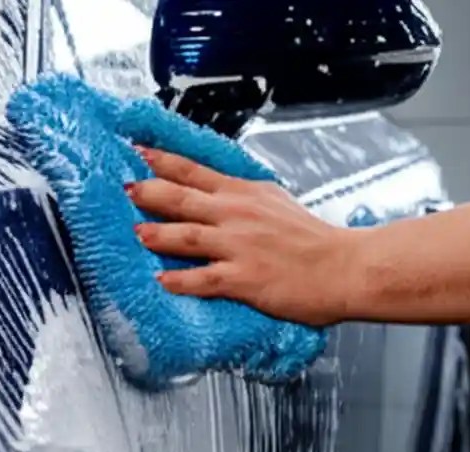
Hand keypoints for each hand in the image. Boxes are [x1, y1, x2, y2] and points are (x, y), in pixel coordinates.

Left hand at [127, 146, 364, 326]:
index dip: (162, 160)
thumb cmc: (313, 239)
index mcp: (244, 194)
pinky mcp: (243, 278)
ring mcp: (238, 246)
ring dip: (156, 234)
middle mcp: (236, 215)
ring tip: (136, 233)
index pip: (194, 171)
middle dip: (148, 192)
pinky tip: (161, 280)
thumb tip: (218, 192)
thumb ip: (244, 196)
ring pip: (185, 236)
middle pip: (181, 198)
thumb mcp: (276, 202)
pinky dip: (178, 279)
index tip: (137, 152)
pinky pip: (202, 278)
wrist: (344, 267)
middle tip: (124, 190)